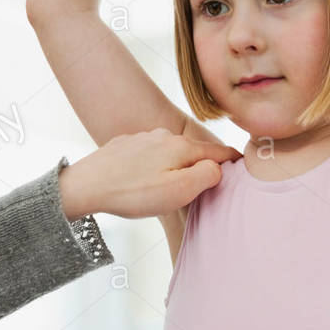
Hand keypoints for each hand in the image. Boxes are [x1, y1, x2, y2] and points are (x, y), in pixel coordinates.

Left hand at [59, 128, 241, 219]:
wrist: (85, 186)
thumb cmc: (132, 193)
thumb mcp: (178, 191)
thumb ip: (206, 176)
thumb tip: (218, 167)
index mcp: (181, 147)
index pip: (217, 151)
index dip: (233, 160)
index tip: (244, 165)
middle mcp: (163, 136)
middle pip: (193, 152)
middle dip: (200, 166)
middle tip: (203, 187)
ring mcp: (142, 139)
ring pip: (168, 153)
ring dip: (174, 167)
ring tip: (169, 189)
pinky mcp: (124, 146)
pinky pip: (147, 156)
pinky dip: (152, 167)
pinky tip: (144, 181)